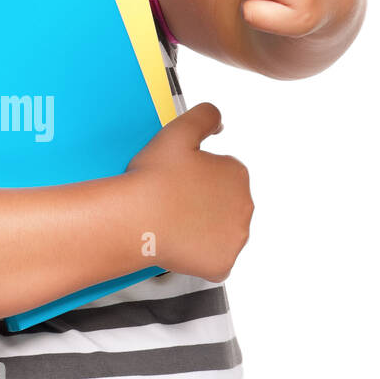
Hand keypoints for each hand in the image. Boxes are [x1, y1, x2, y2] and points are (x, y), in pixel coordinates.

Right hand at [126, 102, 253, 283]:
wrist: (135, 219)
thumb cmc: (153, 179)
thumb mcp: (179, 131)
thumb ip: (205, 115)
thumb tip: (220, 121)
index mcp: (237, 173)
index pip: (222, 176)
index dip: (196, 179)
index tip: (177, 183)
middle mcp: (244, 206)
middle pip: (224, 206)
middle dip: (203, 206)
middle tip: (173, 205)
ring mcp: (235, 238)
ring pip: (220, 234)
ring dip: (203, 231)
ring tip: (174, 225)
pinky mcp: (222, 263)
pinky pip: (214, 262)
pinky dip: (200, 258)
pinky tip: (179, 246)